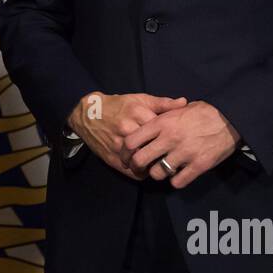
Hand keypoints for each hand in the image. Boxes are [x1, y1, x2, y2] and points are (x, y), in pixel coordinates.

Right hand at [66, 91, 188, 179]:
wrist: (88, 115)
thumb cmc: (118, 106)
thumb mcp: (140, 99)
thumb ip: (163, 103)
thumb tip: (184, 103)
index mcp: (137, 112)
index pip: (163, 129)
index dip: (172, 136)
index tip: (178, 140)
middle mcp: (128, 129)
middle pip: (154, 146)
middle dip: (164, 152)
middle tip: (173, 156)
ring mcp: (119, 145)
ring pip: (143, 161)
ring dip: (153, 165)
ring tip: (160, 165)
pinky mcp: (112, 158)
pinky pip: (132, 172)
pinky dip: (142, 174)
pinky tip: (147, 170)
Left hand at [121, 100, 239, 188]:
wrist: (231, 118)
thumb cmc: (204, 111)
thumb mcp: (179, 109)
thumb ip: (161, 117)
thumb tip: (146, 122)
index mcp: (162, 123)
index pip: (131, 140)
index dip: (126, 150)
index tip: (128, 155)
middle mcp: (169, 138)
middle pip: (140, 160)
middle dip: (137, 166)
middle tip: (140, 168)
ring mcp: (184, 153)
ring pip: (157, 173)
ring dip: (157, 173)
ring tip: (163, 169)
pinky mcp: (198, 165)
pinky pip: (178, 181)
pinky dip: (176, 180)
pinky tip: (179, 174)